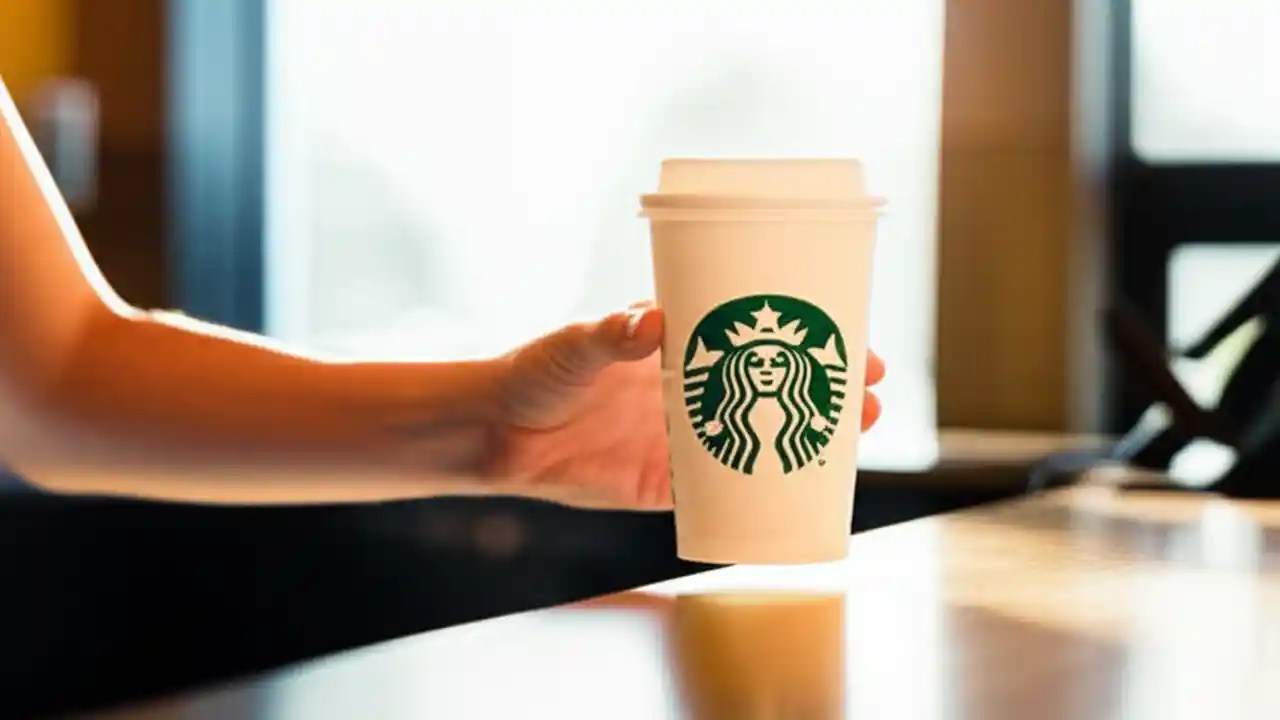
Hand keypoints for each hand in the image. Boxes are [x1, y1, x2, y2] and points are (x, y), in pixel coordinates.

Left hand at [489, 304, 884, 510]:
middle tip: (873, 392)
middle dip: (827, 388)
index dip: (804, 335)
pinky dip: (762, 493)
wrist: (497, 434)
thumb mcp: (575, 345)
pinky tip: (804, 495)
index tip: (850, 336)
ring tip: (857, 435)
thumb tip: (651, 321)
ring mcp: (683, 438)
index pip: (755, 334)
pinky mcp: (665, 484)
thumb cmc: (535, 373)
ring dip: (810, 438)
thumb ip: (610, 334)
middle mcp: (690, 390)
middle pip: (775, 386)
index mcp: (678, 346)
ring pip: (762, 438)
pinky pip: (724, 491)